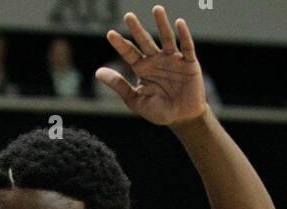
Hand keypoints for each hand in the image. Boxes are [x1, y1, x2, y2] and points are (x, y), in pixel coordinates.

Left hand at [95, 6, 206, 125]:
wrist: (182, 118)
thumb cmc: (159, 111)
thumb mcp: (136, 100)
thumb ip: (119, 86)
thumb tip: (97, 72)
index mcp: (143, 68)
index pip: (129, 53)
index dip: (120, 44)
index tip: (110, 34)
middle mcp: (156, 60)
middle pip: (145, 41)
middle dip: (137, 29)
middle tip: (128, 16)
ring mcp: (173, 59)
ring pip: (166, 38)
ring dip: (162, 24)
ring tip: (156, 9)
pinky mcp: (189, 63)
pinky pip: (187, 47)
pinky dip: (184, 35)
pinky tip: (179, 23)